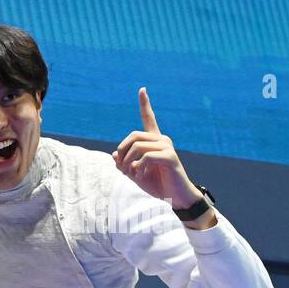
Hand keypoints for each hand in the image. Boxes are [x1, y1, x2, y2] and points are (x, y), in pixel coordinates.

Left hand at [112, 88, 202, 210]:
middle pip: (133, 136)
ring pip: (137, 147)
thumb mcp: (134, 174)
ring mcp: (167, 147)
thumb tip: (114, 154)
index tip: (142, 89)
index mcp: (154, 141)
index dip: (145, 104)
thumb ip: (123, 164)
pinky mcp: (170, 157)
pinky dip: (138, 168)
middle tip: (122, 167)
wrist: (174, 197)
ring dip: (128, 162)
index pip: (149, 119)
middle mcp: (162, 140)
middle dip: (122, 151)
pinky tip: (141, 175)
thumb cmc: (156, 184)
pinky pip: (146, 157)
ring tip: (132, 174)